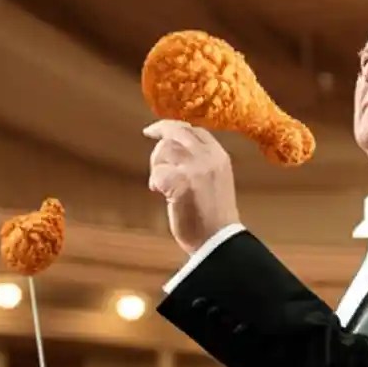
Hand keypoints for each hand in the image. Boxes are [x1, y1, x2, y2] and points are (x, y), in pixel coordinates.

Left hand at [145, 119, 240, 254]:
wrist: (219, 240)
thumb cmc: (214, 217)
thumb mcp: (216, 180)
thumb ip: (201, 163)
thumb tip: (175, 150)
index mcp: (220, 157)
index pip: (197, 131)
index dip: (177, 126)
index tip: (162, 128)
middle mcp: (208, 158)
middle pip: (178, 132)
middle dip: (160, 131)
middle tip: (148, 133)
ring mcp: (195, 169)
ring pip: (164, 150)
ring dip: (157, 165)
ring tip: (160, 184)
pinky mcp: (180, 183)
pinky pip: (157, 173)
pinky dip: (155, 183)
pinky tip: (161, 195)